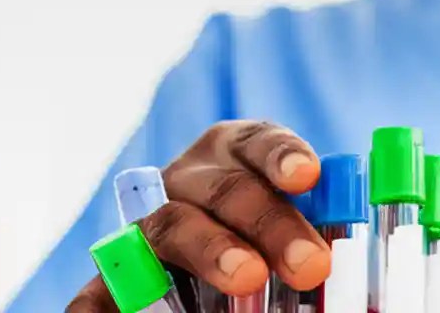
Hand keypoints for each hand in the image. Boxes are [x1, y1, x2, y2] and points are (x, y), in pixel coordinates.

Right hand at [66, 121, 330, 311]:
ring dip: (212, 250)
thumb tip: (337, 263)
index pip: (259, 142)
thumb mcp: (292, 221)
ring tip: (249, 277)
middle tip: (308, 264)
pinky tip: (119, 311)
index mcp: (236, 152)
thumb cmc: (266, 232)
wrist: (209, 243)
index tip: (307, 175)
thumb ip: (312, 235)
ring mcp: (149, 221)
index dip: (281, 155)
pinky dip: (110, 302)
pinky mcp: (114, 272)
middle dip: (270, 224)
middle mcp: (190, 178)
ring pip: (173, 224)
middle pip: (227, 190)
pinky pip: (102, 287)